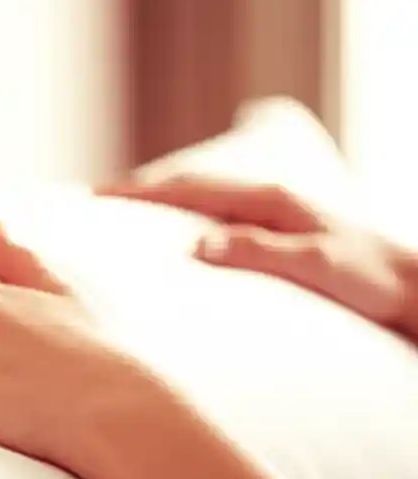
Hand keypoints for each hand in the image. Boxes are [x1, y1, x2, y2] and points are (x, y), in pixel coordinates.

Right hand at [102, 176, 417, 337]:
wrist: (416, 292)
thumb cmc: (374, 281)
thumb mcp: (317, 266)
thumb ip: (259, 252)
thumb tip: (197, 245)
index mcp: (270, 199)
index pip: (189, 187)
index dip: (139, 191)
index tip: (96, 196)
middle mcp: (268, 200)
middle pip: (189, 187)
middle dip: (140, 192)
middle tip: (94, 204)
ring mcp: (273, 217)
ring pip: (201, 203)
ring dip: (161, 207)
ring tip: (122, 221)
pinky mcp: (277, 238)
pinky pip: (216, 223)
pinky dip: (184, 225)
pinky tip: (174, 245)